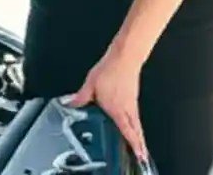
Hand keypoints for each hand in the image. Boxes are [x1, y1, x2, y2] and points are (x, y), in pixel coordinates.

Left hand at [68, 47, 148, 162]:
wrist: (124, 57)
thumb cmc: (111, 69)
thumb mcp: (90, 84)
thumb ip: (81, 97)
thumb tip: (71, 104)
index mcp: (117, 108)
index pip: (126, 130)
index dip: (132, 143)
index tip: (138, 154)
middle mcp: (127, 108)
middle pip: (136, 130)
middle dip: (139, 144)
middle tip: (142, 156)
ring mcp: (131, 102)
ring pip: (137, 123)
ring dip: (139, 135)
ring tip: (139, 145)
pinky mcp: (133, 96)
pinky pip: (136, 114)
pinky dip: (136, 123)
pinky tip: (132, 124)